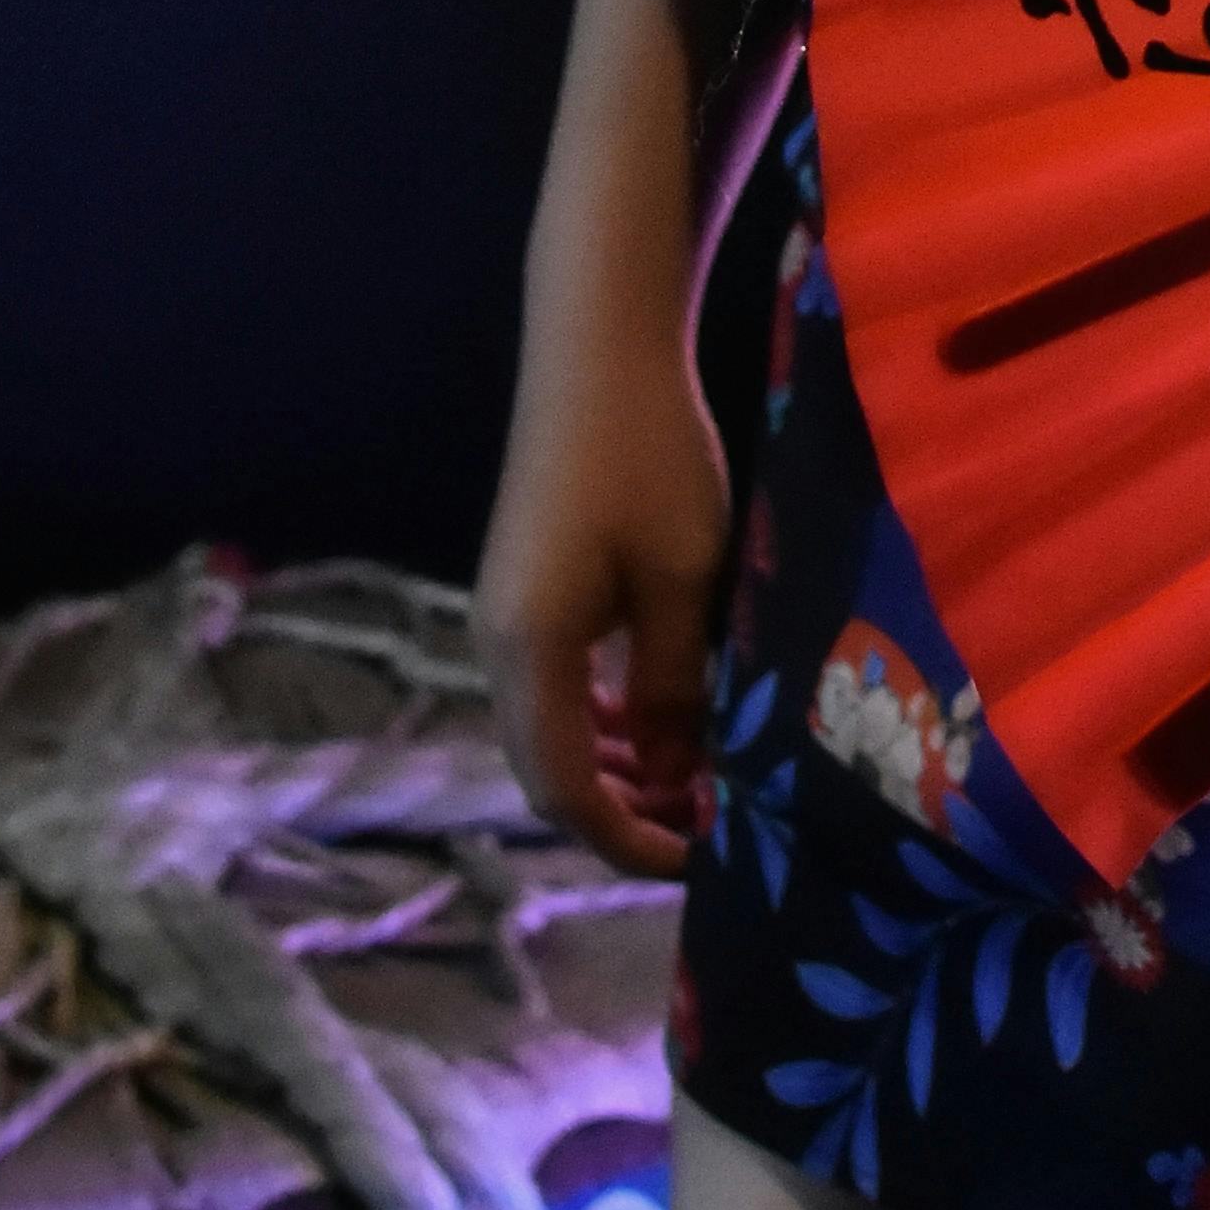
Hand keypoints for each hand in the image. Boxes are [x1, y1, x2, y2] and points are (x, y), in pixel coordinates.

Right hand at [473, 335, 735, 880]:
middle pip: (549, 771)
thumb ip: (676, 685)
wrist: (596, 349)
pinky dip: (608, 719)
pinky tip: (664, 717)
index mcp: (532, 653)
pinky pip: (560, 686)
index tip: (698, 860)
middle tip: (707, 827)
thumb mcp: (683, 578)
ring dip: (616, 768)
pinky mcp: (528, 588)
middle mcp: (502, 646)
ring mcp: (508, 616)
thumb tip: (680, 776)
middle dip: (624, 812)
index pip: (565, 793)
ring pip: (553, 730)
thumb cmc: (649, 456)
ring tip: (694, 783)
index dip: (628, 841)